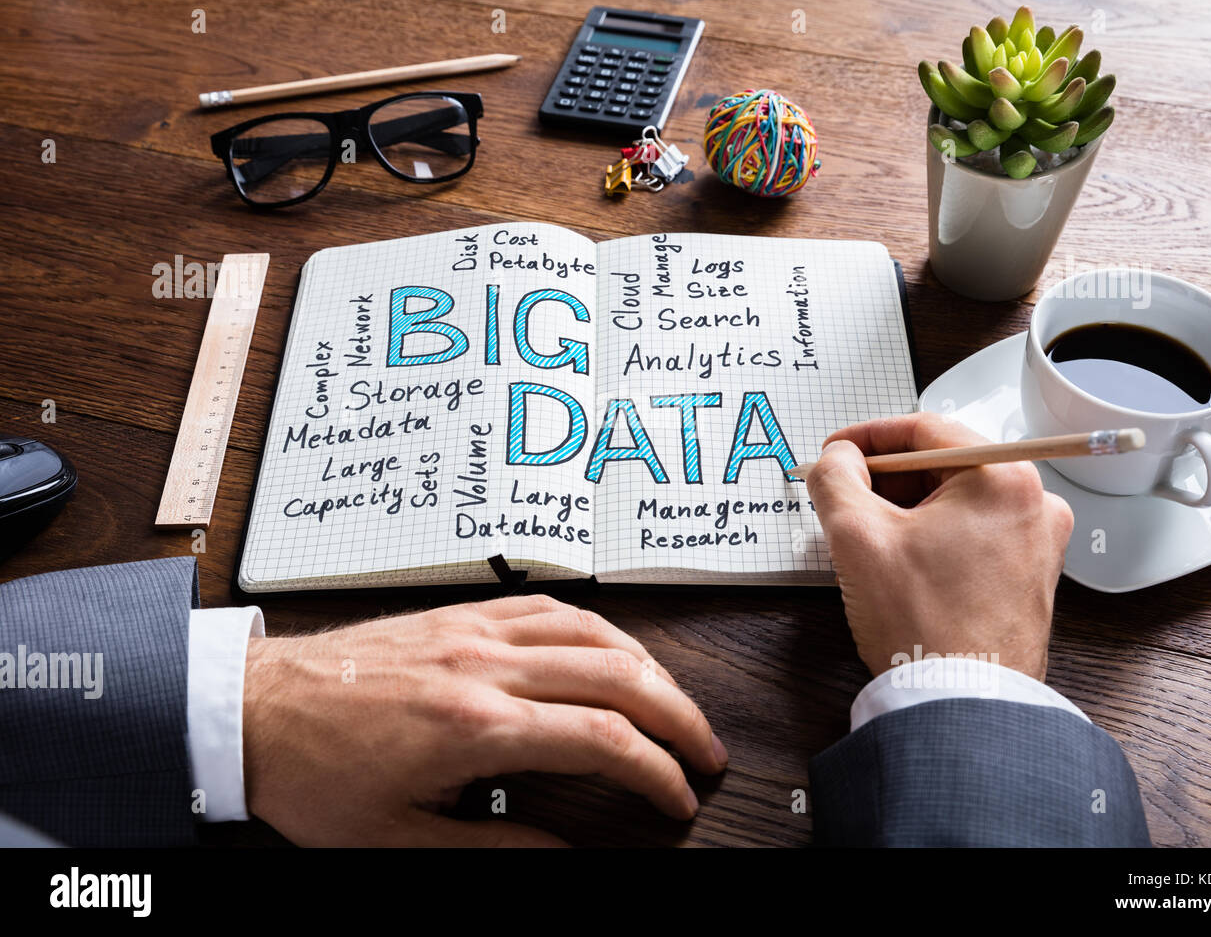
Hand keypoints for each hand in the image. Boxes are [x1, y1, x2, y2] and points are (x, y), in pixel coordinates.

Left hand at [241, 594, 726, 845]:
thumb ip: (493, 846)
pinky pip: (552, 607)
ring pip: (594, 632)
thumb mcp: (398, 839)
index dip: (657, 772)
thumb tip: (562, 852)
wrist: (253, 708)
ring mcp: (476, 631)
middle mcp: (485, 665)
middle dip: (679, 716)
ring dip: (650, 668)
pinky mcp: (462, 615)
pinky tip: (613, 652)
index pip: (602, 739)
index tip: (679, 797)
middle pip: (618, 675)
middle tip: (706, 753)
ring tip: (676, 705)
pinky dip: (600, 630)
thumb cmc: (313, 774)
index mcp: (474, 725)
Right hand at [803, 412, 1073, 680]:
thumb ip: (836, 478)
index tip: (836, 451)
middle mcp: (1035, 504)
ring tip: (868, 541)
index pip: (925, 428)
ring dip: (907, 511)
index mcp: (1004, 478)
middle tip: (843, 497)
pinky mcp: (1030, 578)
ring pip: (956, 504)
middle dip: (886, 479)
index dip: (868, 437)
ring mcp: (1038, 544)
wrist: (963, 707)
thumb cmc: (923, 626)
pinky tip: (901, 567)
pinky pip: (973, 538)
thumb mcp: (857, 536)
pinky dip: (933, 540)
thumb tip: (838, 459)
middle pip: (943, 465)